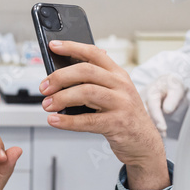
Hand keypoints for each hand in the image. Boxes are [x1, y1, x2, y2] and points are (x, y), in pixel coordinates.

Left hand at [39, 41, 168, 189]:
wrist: (144, 143)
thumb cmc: (123, 116)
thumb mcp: (114, 93)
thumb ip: (95, 81)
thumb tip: (62, 72)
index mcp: (118, 74)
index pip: (94, 53)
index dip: (72, 47)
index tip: (53, 46)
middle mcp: (121, 86)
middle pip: (86, 71)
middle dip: (60, 77)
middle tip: (44, 87)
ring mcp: (121, 104)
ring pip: (86, 92)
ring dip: (61, 98)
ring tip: (47, 105)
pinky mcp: (117, 124)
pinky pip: (88, 121)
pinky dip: (67, 121)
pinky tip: (54, 120)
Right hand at [143, 73, 187, 136]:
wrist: (166, 81)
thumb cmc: (172, 85)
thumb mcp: (176, 89)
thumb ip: (173, 99)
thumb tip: (167, 110)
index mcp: (151, 92)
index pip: (153, 107)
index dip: (158, 118)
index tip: (163, 128)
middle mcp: (142, 97)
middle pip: (143, 114)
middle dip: (152, 126)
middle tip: (163, 134)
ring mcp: (138, 103)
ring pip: (141, 117)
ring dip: (149, 127)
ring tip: (161, 135)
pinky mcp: (138, 108)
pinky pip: (141, 118)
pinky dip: (148, 125)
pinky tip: (155, 133)